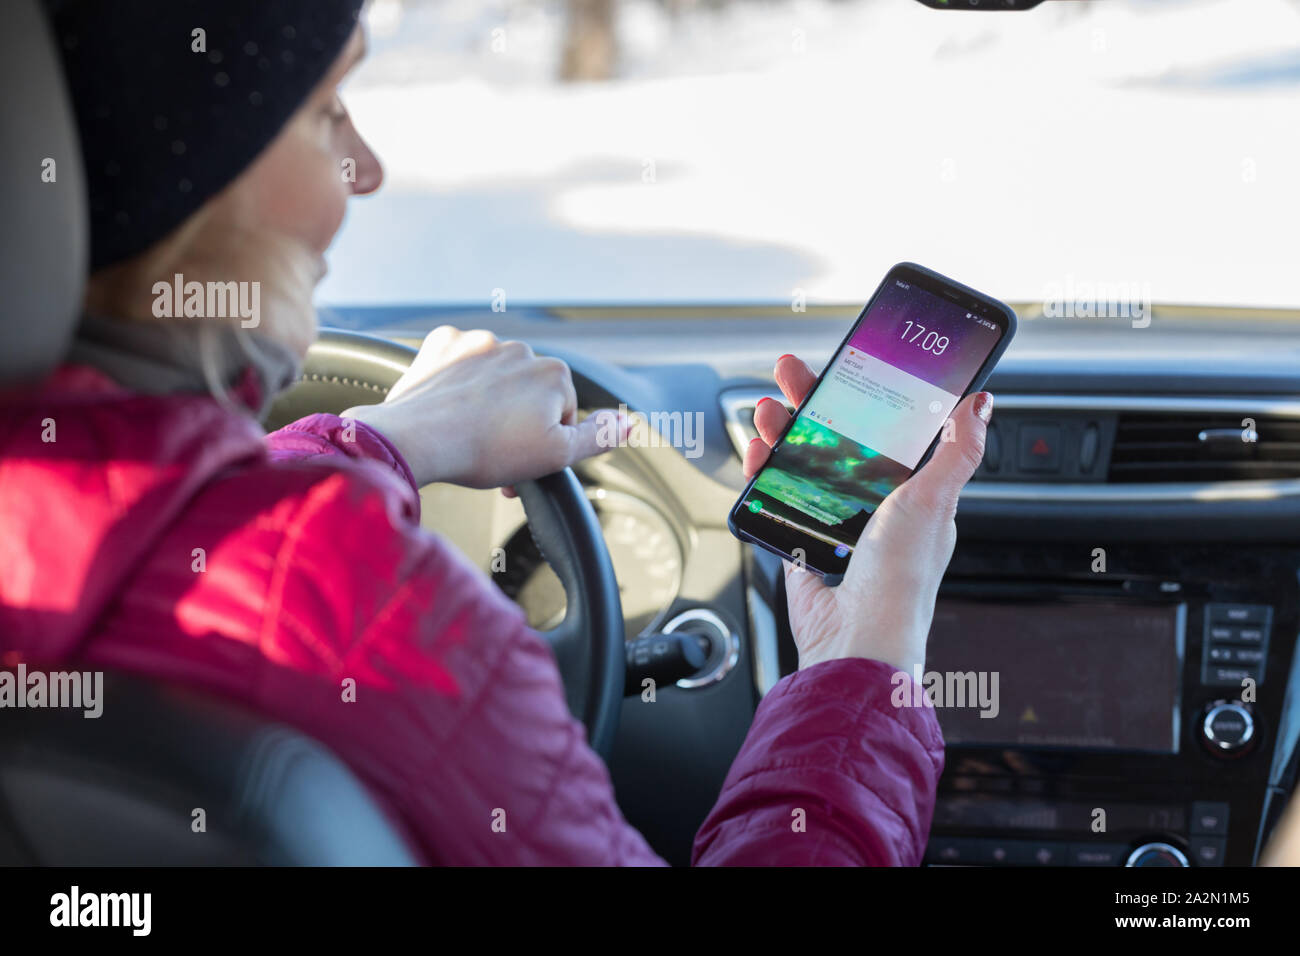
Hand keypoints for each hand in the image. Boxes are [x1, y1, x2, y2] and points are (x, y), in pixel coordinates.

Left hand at [343, 326, 629, 489]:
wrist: (417, 441)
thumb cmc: (486, 451)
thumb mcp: (555, 456)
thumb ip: (597, 438)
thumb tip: (627, 424)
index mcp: (554, 373)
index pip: (561, 413)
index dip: (544, 443)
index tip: (522, 463)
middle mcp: (520, 349)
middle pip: (527, 393)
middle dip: (516, 422)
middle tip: (494, 456)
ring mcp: (479, 343)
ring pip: (493, 378)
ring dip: (487, 402)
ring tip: (468, 435)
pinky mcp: (443, 345)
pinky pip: (458, 361)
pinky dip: (456, 381)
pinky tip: (448, 405)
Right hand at [744, 354, 991, 675]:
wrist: (855, 636)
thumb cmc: (901, 577)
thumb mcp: (935, 500)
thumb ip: (959, 451)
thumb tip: (982, 402)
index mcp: (911, 493)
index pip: (882, 428)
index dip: (860, 395)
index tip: (842, 367)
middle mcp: (873, 506)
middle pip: (835, 438)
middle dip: (810, 403)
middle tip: (788, 374)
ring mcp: (835, 524)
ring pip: (803, 463)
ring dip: (783, 432)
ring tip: (767, 412)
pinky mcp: (803, 542)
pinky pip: (780, 499)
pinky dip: (766, 474)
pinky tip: (759, 455)